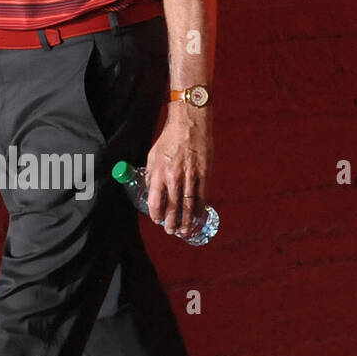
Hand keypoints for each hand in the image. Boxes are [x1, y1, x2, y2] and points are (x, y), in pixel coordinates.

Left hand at [146, 103, 212, 235]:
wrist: (190, 124)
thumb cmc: (169, 139)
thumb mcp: (153, 155)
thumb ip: (151, 174)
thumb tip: (151, 189)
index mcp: (159, 172)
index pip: (155, 200)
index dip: (156, 214)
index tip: (156, 220)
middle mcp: (174, 177)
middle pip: (172, 207)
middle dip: (171, 222)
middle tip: (170, 231)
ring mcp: (191, 176)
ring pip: (188, 205)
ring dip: (186, 221)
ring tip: (184, 231)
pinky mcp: (205, 174)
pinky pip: (203, 196)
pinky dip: (200, 209)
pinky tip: (198, 217)